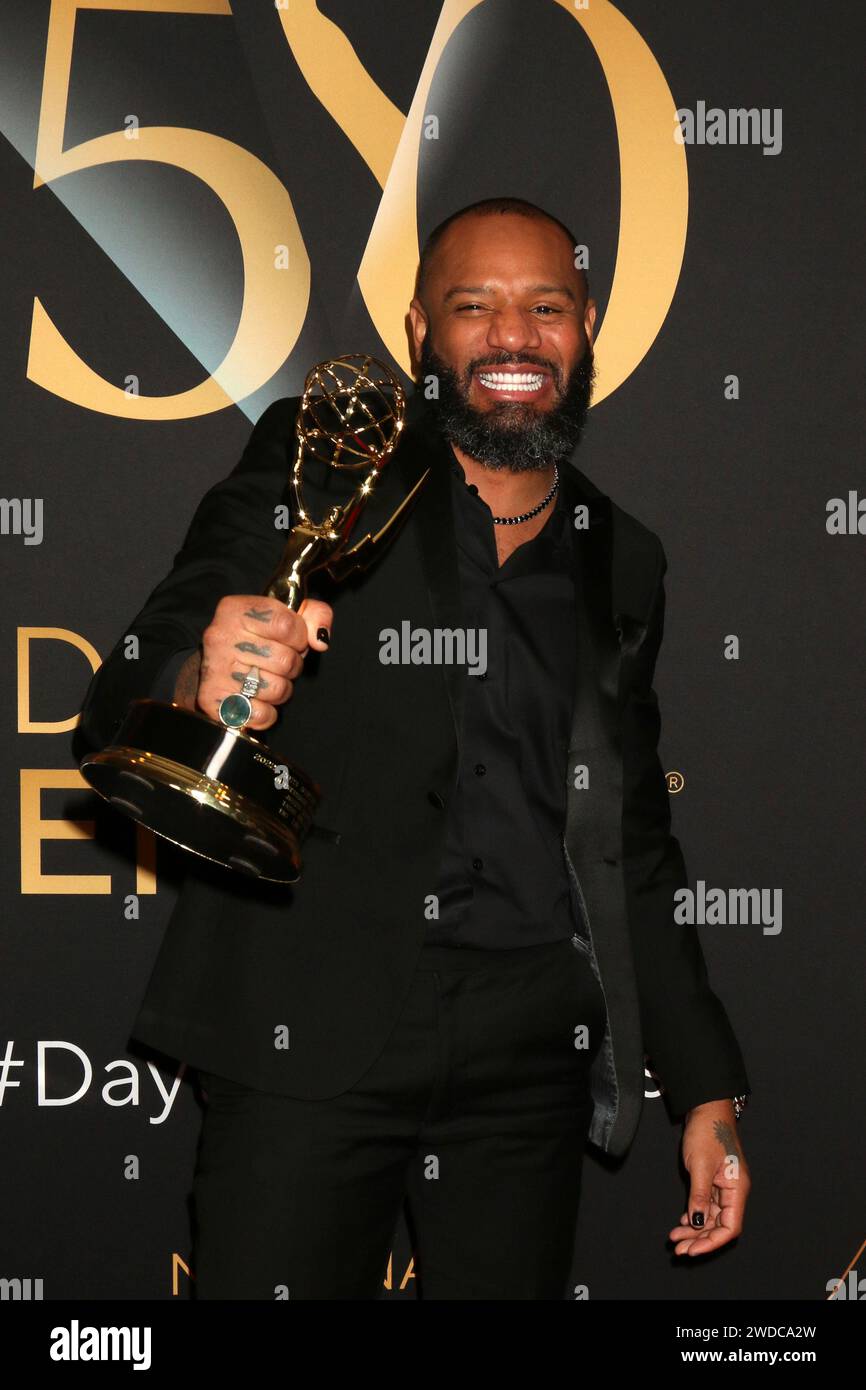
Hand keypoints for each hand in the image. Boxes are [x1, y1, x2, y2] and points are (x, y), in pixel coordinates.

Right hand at [194, 594, 333, 730]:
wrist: (217, 669)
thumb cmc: (258, 640)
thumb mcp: (287, 615)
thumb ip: (315, 615)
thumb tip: (320, 641)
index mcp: (237, 610)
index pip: (287, 625)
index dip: (299, 637)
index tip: (292, 640)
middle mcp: (221, 636)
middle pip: (285, 660)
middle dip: (292, 666)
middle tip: (278, 663)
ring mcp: (215, 669)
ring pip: (276, 689)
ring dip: (281, 690)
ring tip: (267, 680)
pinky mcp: (213, 701)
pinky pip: (261, 714)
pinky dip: (266, 713)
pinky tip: (257, 701)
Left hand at [668, 1099, 751, 1255]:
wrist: (707, 1109)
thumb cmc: (707, 1132)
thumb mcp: (699, 1165)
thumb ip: (699, 1196)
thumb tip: (698, 1224)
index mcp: (737, 1189)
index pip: (730, 1227)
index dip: (712, 1242)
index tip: (692, 1250)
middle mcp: (734, 1191)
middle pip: (720, 1226)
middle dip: (700, 1240)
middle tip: (678, 1249)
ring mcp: (724, 1187)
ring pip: (712, 1218)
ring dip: (695, 1230)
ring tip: (675, 1238)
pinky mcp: (715, 1182)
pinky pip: (707, 1206)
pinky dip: (695, 1216)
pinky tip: (682, 1223)